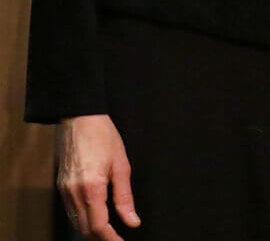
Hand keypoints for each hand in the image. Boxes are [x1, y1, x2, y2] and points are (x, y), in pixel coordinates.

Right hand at [57, 114, 138, 240]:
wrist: (79, 118)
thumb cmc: (104, 137)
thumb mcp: (121, 166)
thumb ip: (125, 197)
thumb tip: (132, 221)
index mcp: (91, 188)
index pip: (98, 226)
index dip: (110, 239)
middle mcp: (74, 193)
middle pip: (85, 228)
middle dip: (101, 237)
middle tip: (117, 239)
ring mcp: (64, 190)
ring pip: (75, 221)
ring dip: (91, 230)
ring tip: (109, 232)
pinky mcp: (60, 186)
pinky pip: (70, 211)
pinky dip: (82, 218)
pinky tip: (95, 216)